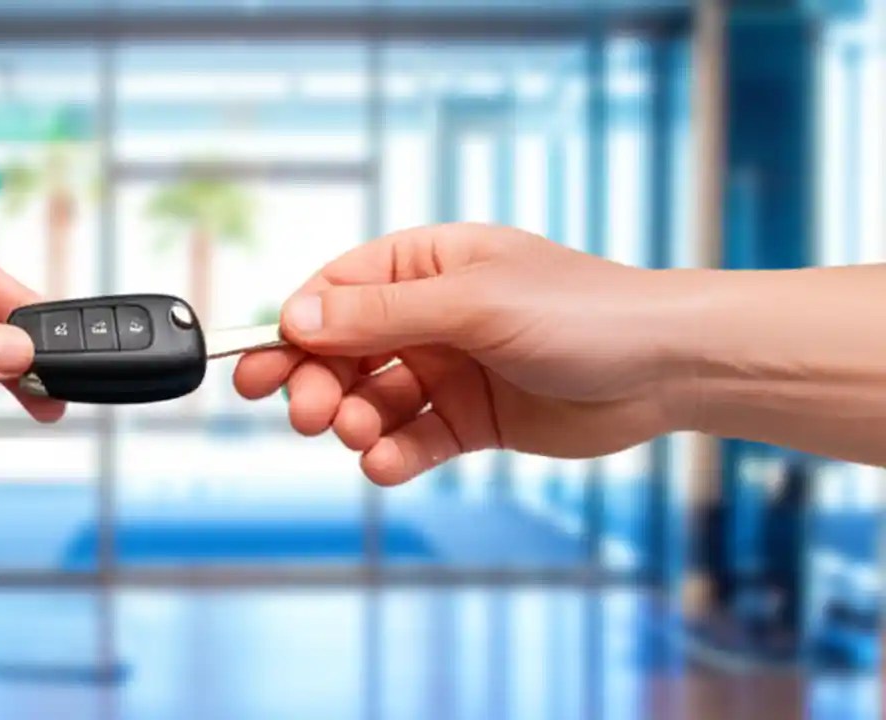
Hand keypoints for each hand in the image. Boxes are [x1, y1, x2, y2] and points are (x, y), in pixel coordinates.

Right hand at [234, 223, 697, 486]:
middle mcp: (430, 315)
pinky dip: (394, 453)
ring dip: (356, 420)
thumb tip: (296, 316)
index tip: (262, 367)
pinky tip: (386, 464)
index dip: (294, 329)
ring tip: (361, 436)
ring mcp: (449, 368)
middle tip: (304, 414)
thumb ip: (382, 314)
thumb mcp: (473, 304)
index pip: (336, 291)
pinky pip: (414, 438)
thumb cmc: (580, 312)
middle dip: (318, 383)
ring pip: (374, 398)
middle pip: (344, 350)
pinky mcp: (471, 419)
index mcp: (426, 265)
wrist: (665, 369)